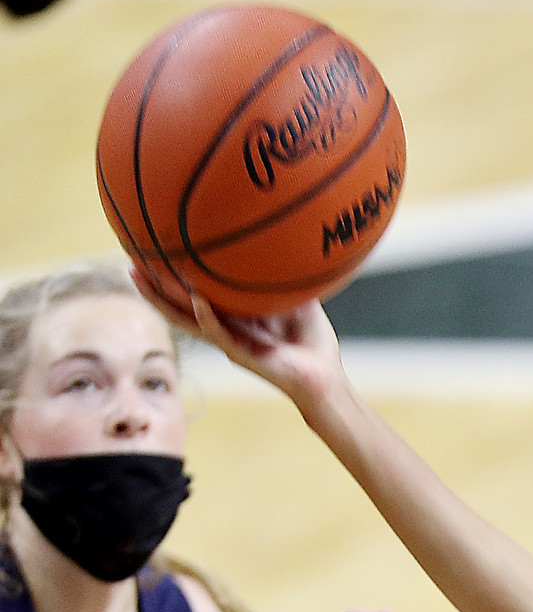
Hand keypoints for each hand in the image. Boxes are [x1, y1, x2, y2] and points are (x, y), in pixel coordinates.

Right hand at [128, 267, 343, 403]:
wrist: (324, 374)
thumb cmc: (309, 337)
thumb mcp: (296, 296)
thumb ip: (283, 272)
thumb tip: (282, 236)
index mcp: (231, 313)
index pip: (192, 290)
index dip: (171, 274)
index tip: (151, 248)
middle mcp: (222, 325)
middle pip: (176, 304)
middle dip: (152, 286)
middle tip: (129, 262)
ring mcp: (228, 340)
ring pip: (185, 319)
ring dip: (162, 300)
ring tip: (140, 279)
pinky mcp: (241, 355)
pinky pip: (219, 335)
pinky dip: (208, 318)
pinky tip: (197, 301)